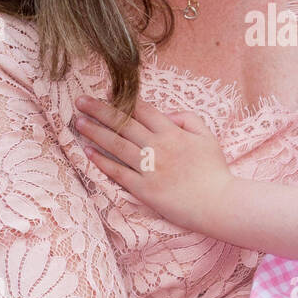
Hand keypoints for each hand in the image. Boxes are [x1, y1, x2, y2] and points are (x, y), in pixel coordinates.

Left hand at [74, 94, 233, 231]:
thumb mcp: (207, 136)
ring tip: (78, 122)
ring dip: (95, 132)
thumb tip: (166, 113)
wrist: (219, 203)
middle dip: (99, 110)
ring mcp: (149, 168)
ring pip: (117, 145)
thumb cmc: (214, 170)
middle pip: (124, 124)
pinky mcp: (144, 189)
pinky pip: (119, 173)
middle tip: (80, 101)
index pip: (142, 110)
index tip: (104, 94)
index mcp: (173, 132)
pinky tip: (88, 152)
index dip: (122, 100)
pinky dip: (102, 162)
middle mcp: (158, 147)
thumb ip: (187, 118)